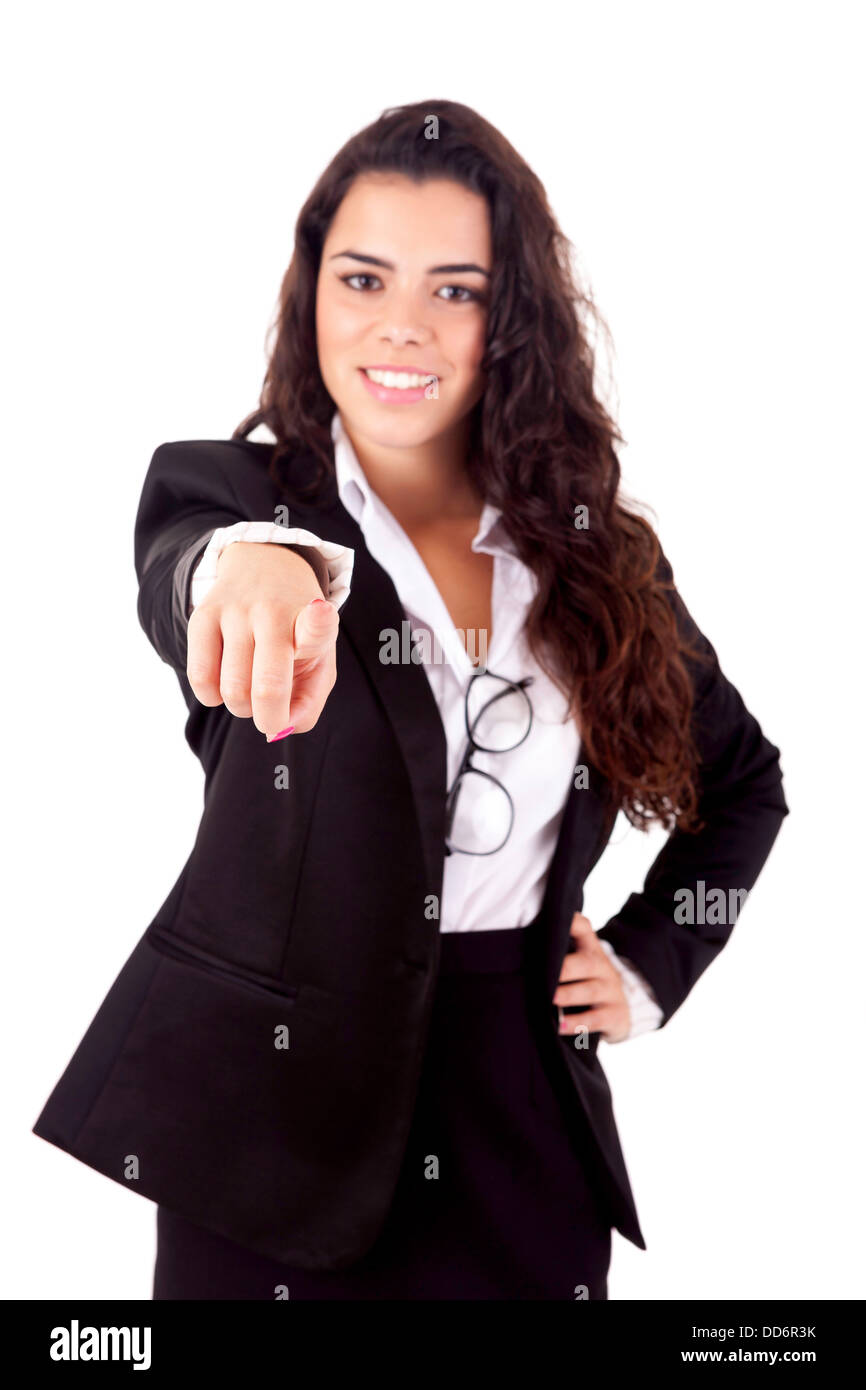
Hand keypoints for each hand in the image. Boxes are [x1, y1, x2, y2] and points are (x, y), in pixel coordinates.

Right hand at [186, 541, 338, 740]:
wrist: (266, 568)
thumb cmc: (296, 633)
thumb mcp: (318, 662)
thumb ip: (307, 704)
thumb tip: (277, 730)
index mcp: (312, 623)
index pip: (316, 623)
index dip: (319, 622)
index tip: (319, 611)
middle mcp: (274, 612)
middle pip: (267, 687)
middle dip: (269, 718)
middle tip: (272, 714)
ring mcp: (236, 612)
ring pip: (232, 690)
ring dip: (241, 707)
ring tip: (250, 688)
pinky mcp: (203, 615)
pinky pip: (200, 678)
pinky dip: (212, 696)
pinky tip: (224, 682)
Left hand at [553, 911, 630, 1044]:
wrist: (620, 1010)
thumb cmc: (586, 982)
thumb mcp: (579, 963)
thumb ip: (557, 952)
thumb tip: (518, 946)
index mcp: (591, 950)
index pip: (584, 928)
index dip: (572, 922)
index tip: (556, 922)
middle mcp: (603, 967)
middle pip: (586, 963)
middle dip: (565, 968)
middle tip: (544, 973)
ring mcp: (611, 991)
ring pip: (591, 991)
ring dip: (570, 995)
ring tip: (551, 999)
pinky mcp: (614, 1015)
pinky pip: (596, 1019)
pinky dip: (577, 1023)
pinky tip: (560, 1026)